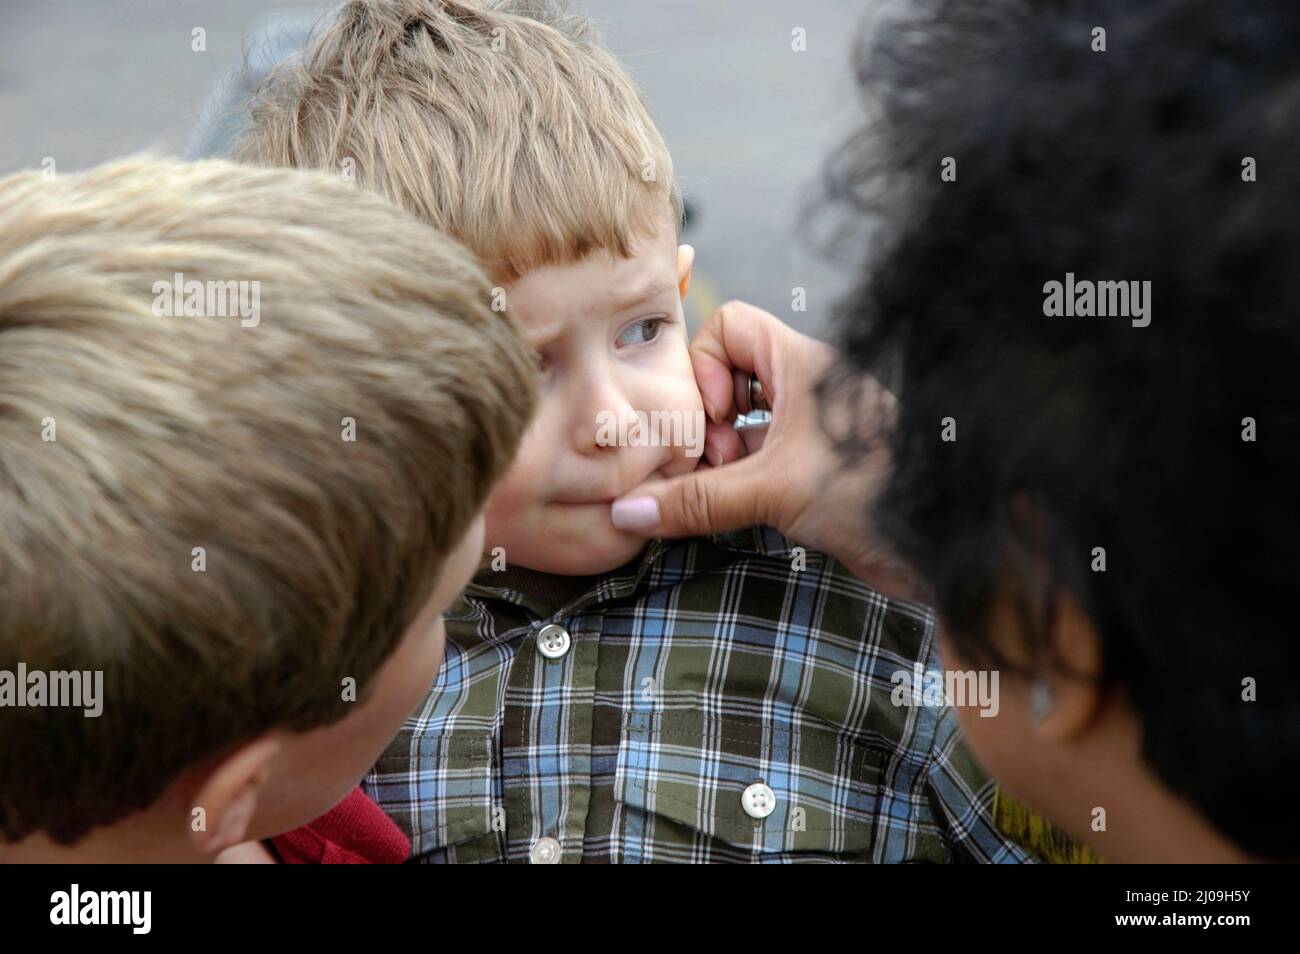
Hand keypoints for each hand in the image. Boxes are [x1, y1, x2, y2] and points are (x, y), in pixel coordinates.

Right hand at [610, 301, 925, 600]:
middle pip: (728, 377)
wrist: (941, 543)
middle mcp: (804, 388)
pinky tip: (721, 511)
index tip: (710, 417)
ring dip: (716, 457)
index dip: (704, 367)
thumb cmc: (875, 491)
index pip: (729, 327)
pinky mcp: (813, 472)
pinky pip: (756, 463)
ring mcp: (809, 430)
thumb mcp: (774, 490)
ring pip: (741, 426)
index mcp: (801, 364)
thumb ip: (698, 500)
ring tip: (709, 491)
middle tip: (707, 461)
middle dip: (705, 419)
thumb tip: (628, 511)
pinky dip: (733, 483)